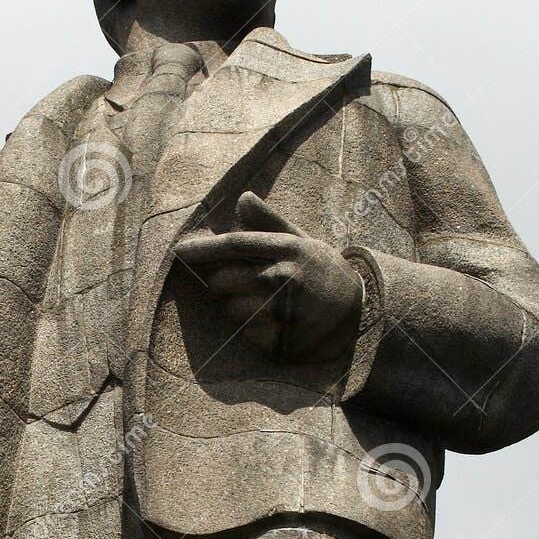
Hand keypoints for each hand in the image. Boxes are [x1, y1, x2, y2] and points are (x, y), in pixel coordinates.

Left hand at [175, 192, 362, 363]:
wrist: (359, 312)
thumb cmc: (322, 272)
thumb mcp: (302, 242)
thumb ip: (269, 222)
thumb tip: (242, 198)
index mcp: (288, 249)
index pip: (236, 245)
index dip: (203, 248)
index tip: (178, 251)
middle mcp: (285, 278)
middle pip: (224, 280)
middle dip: (223, 282)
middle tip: (244, 283)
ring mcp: (284, 312)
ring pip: (232, 309)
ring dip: (238, 308)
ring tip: (264, 305)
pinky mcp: (283, 340)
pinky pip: (247, 334)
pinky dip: (252, 330)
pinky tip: (274, 324)